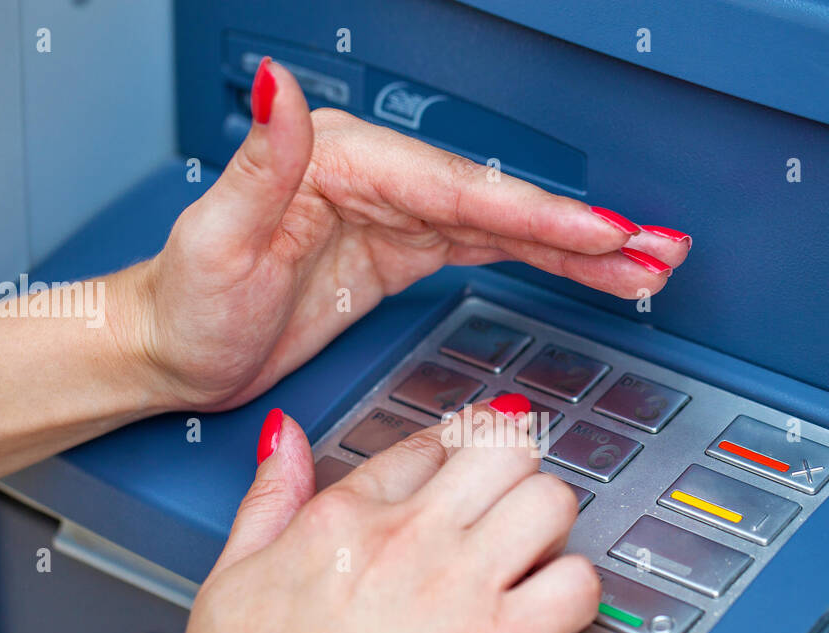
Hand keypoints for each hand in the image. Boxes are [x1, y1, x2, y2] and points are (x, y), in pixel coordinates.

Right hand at [65, 399, 597, 632]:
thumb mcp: (231, 575)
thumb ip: (268, 498)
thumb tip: (285, 438)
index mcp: (344, 518)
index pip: (429, 443)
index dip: (459, 446)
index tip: (470, 456)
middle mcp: (408, 537)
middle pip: (504, 450)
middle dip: (514, 469)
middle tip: (509, 501)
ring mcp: (457, 587)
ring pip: (550, 502)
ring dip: (550, 524)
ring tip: (534, 554)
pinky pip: (577, 587)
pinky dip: (578, 593)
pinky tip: (552, 610)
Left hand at [127, 58, 691, 411]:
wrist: (170, 348)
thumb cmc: (185, 302)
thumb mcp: (215, 239)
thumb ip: (260, 163)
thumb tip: (280, 88)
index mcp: (340, 163)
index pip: (459, 189)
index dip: (538, 214)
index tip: (602, 233)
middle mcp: (375, 180)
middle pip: (499, 203)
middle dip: (583, 231)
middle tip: (657, 249)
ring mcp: (392, 216)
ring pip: (503, 226)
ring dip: (577, 248)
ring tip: (647, 265)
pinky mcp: (398, 252)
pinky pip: (484, 248)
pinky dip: (538, 260)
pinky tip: (584, 269)